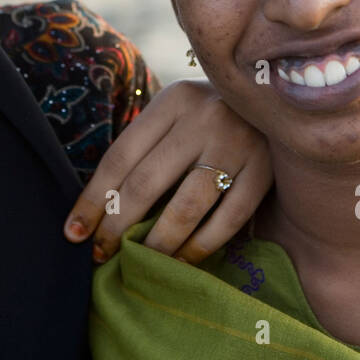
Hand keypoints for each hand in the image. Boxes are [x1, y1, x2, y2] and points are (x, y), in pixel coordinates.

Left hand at [64, 79, 271, 264]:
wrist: (284, 98)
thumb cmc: (213, 117)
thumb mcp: (179, 116)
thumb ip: (148, 149)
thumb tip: (100, 211)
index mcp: (173, 101)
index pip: (120, 156)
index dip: (93, 200)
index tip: (74, 234)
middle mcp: (204, 117)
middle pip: (146, 182)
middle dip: (116, 226)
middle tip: (101, 255)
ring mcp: (238, 142)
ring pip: (185, 207)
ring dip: (158, 243)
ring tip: (142, 261)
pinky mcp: (265, 170)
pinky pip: (227, 219)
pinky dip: (201, 246)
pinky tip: (183, 260)